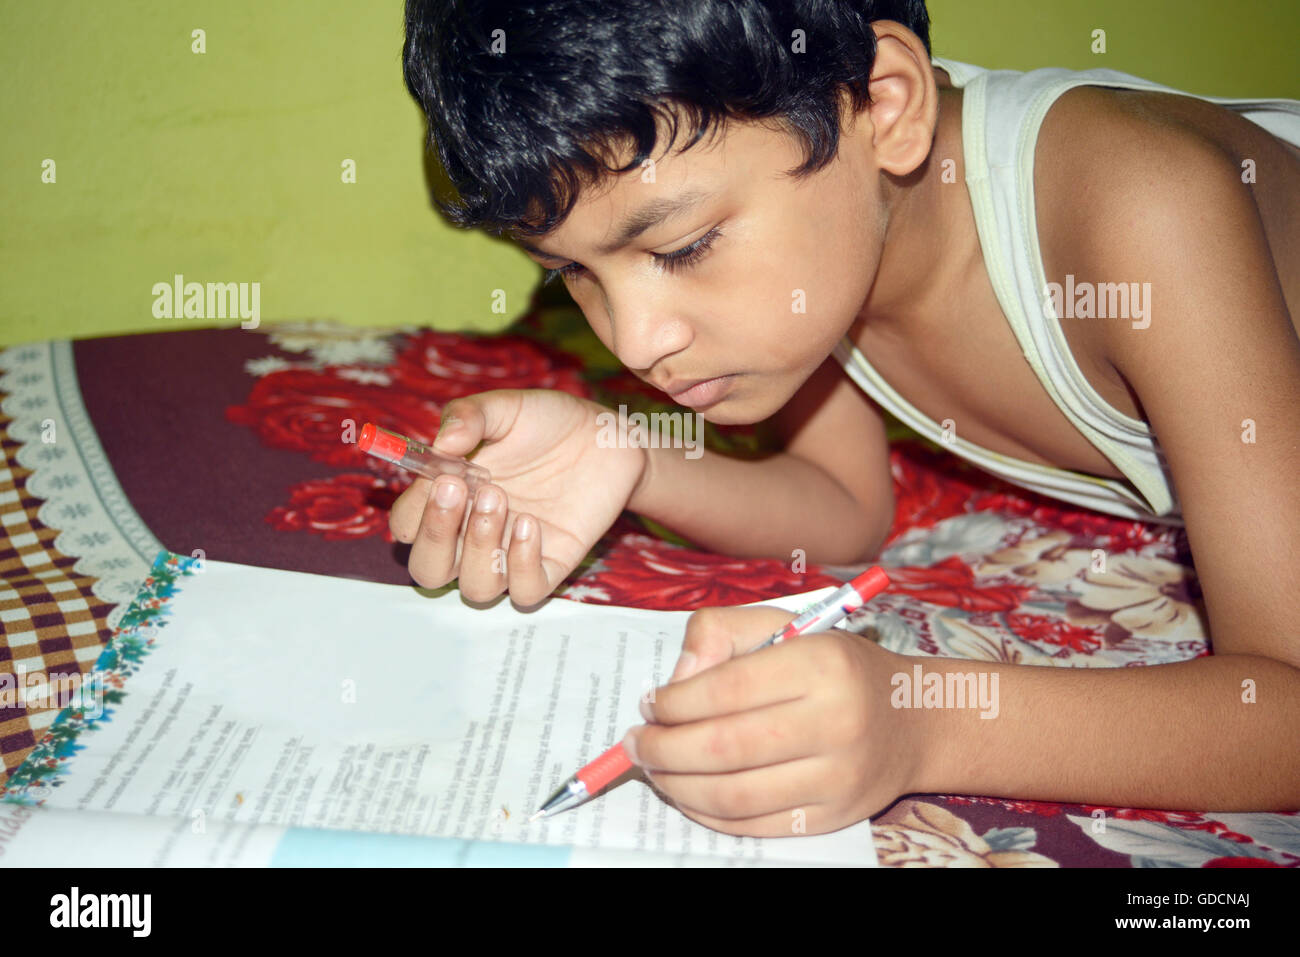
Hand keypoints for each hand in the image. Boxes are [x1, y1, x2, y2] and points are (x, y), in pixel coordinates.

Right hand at [388, 389, 646, 606]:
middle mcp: (473, 533)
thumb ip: (468, 417)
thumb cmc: (549, 422)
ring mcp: (510, 552)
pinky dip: (521, 564)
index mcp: (451, 497)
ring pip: (475, 588)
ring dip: (479, 547)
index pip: (408, 526)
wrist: (606, 435)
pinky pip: (525, 591)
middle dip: (436, 536)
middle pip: (428, 570)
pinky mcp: (551, 563)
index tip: (437, 476)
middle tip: (458, 489)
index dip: (413, 511)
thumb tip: (441, 444)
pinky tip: (530, 524)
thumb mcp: (505, 408)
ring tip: (500, 498)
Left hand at [624, 605, 926, 835]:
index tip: (650, 704)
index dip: (674, 703)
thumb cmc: (835, 666)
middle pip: (724, 747)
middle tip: (637, 742)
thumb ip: (721, 633)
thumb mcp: (786, 626)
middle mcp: (835, 721)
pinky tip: (688, 792)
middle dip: (664, 748)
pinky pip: (754, 825)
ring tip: (655, 768)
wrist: (913, 720)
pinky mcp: (833, 817)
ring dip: (677, 785)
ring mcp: (837, 777)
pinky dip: (707, 814)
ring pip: (733, 794)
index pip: (725, 690)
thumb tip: (674, 680)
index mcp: (821, 665)